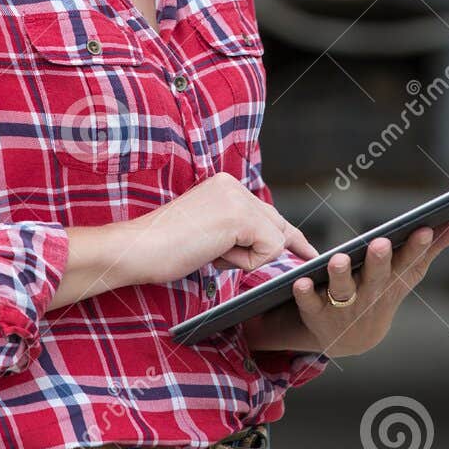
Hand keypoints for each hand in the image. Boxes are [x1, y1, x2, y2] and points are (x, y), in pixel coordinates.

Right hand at [116, 172, 316, 286]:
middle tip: (312, 256)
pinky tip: (216, 255)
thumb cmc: (164, 249)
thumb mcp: (209, 235)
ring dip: (247, 259)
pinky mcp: (239, 216)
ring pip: (273, 238)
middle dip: (288, 245)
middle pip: (277, 223)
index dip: (286, 234)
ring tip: (211, 254)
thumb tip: (270, 245)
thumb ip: (237, 232)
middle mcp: (233, 185)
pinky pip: (268, 249)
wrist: (137, 249)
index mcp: (224, 186)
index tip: (306, 248)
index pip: (265, 212)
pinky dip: (246, 262)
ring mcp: (237, 197)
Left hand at [241, 221, 448, 357]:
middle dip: (378, 261)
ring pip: (343, 291)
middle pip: (376, 277)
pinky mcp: (316, 313)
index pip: (408, 262)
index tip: (424, 228)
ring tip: (338, 259)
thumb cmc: (381, 294)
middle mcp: (371, 295)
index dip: (417, 246)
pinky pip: (310, 303)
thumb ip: (430, 249)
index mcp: (393, 282)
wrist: (350, 339)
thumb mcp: (406, 275)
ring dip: (340, 276)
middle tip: (380, 243)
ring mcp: (344, 307)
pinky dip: (306, 294)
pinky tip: (301, 281)